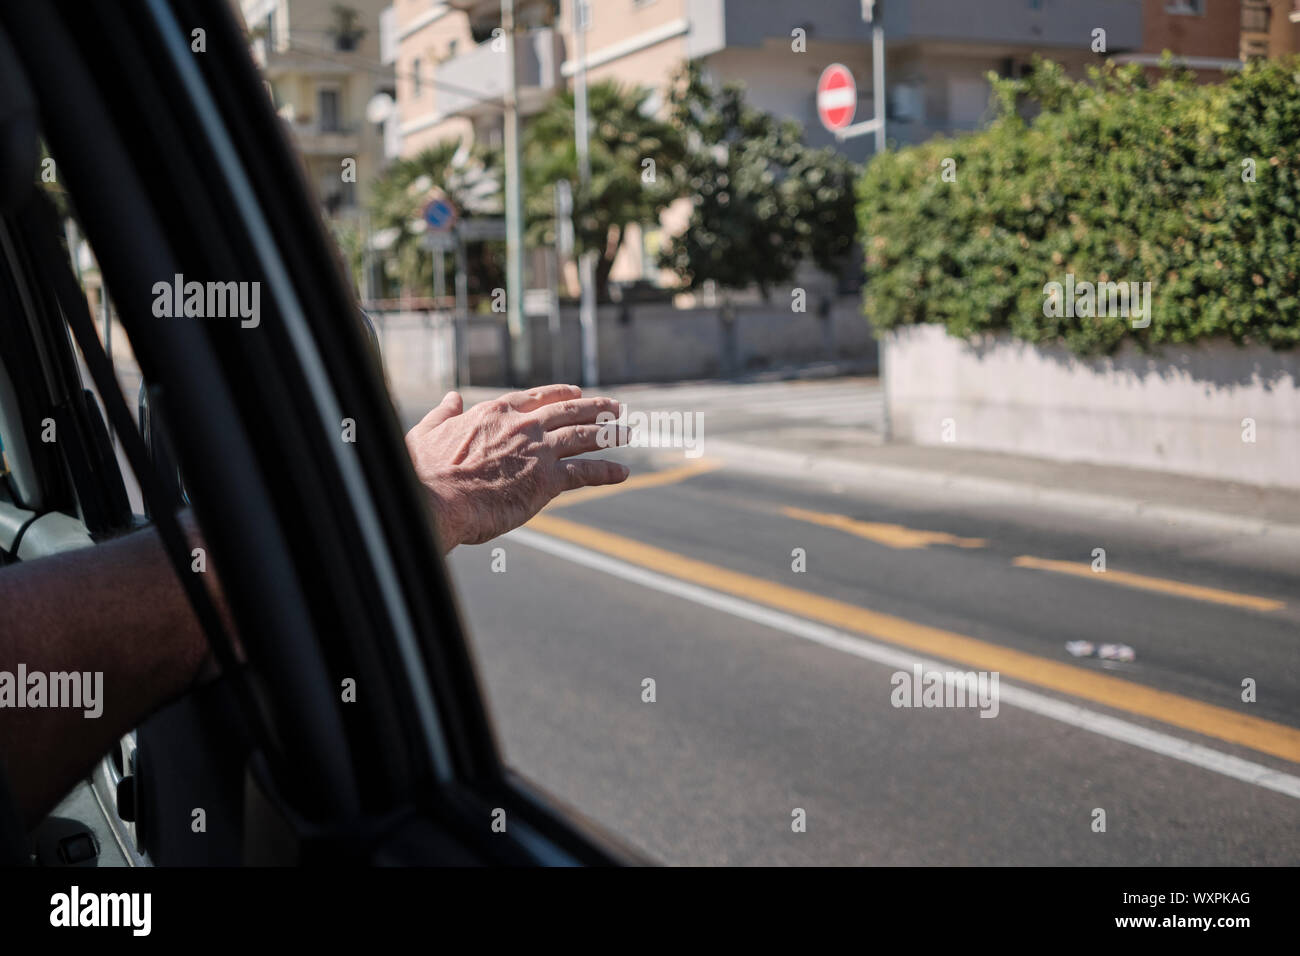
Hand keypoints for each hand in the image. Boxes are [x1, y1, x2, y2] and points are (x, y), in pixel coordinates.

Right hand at [406, 384, 628, 551]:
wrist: (436, 499)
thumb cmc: (425, 470)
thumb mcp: (429, 431)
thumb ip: (444, 413)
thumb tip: (451, 398)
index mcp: (495, 412)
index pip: (536, 397)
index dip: (559, 394)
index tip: (576, 393)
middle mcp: (523, 425)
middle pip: (568, 411)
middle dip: (595, 408)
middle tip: (615, 406)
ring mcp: (538, 450)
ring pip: (583, 436)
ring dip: (608, 433)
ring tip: (627, 431)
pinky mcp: (547, 480)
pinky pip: (585, 472)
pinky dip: (607, 471)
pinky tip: (623, 472)